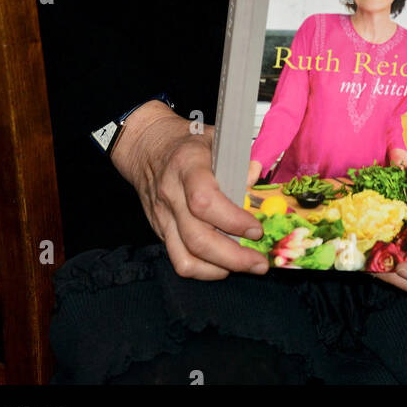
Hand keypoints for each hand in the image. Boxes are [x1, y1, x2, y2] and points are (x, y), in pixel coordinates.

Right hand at [110, 101, 267, 280]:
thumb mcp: (215, 137)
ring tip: (246, 266)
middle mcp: (171, 194)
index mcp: (187, 166)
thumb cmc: (186, 142)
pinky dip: (204, 270)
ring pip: (186, 257)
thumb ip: (238, 157)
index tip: (256, 229)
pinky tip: (223, 265)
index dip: (232, 220)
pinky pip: (179, 260)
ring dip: (220, 268)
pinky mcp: (160, 231)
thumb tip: (255, 175)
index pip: (204, 201)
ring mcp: (163, 216)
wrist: (147, 147)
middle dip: (233, 256)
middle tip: (259, 262)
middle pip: (197, 238)